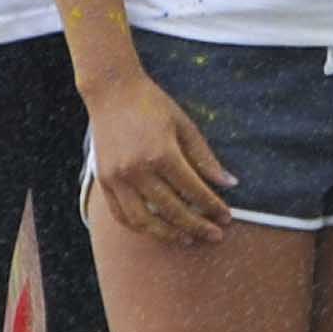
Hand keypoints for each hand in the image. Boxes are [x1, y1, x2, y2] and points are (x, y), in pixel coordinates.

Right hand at [87, 71, 237, 244]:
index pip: (193, 190)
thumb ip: (205, 158)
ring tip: (187, 238)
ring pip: (143, 220)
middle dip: (196, 226)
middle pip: (171, 210)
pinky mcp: (103, 182)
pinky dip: (139, 227)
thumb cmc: (154, 106)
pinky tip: (157, 230)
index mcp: (162, 153)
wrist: (113, 93)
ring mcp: (117, 178)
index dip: (212, 206)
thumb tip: (229, 183)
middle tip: (214, 236)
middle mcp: (137, 170)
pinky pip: (120, 215)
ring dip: (167, 234)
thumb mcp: (186, 126)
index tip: (227, 218)